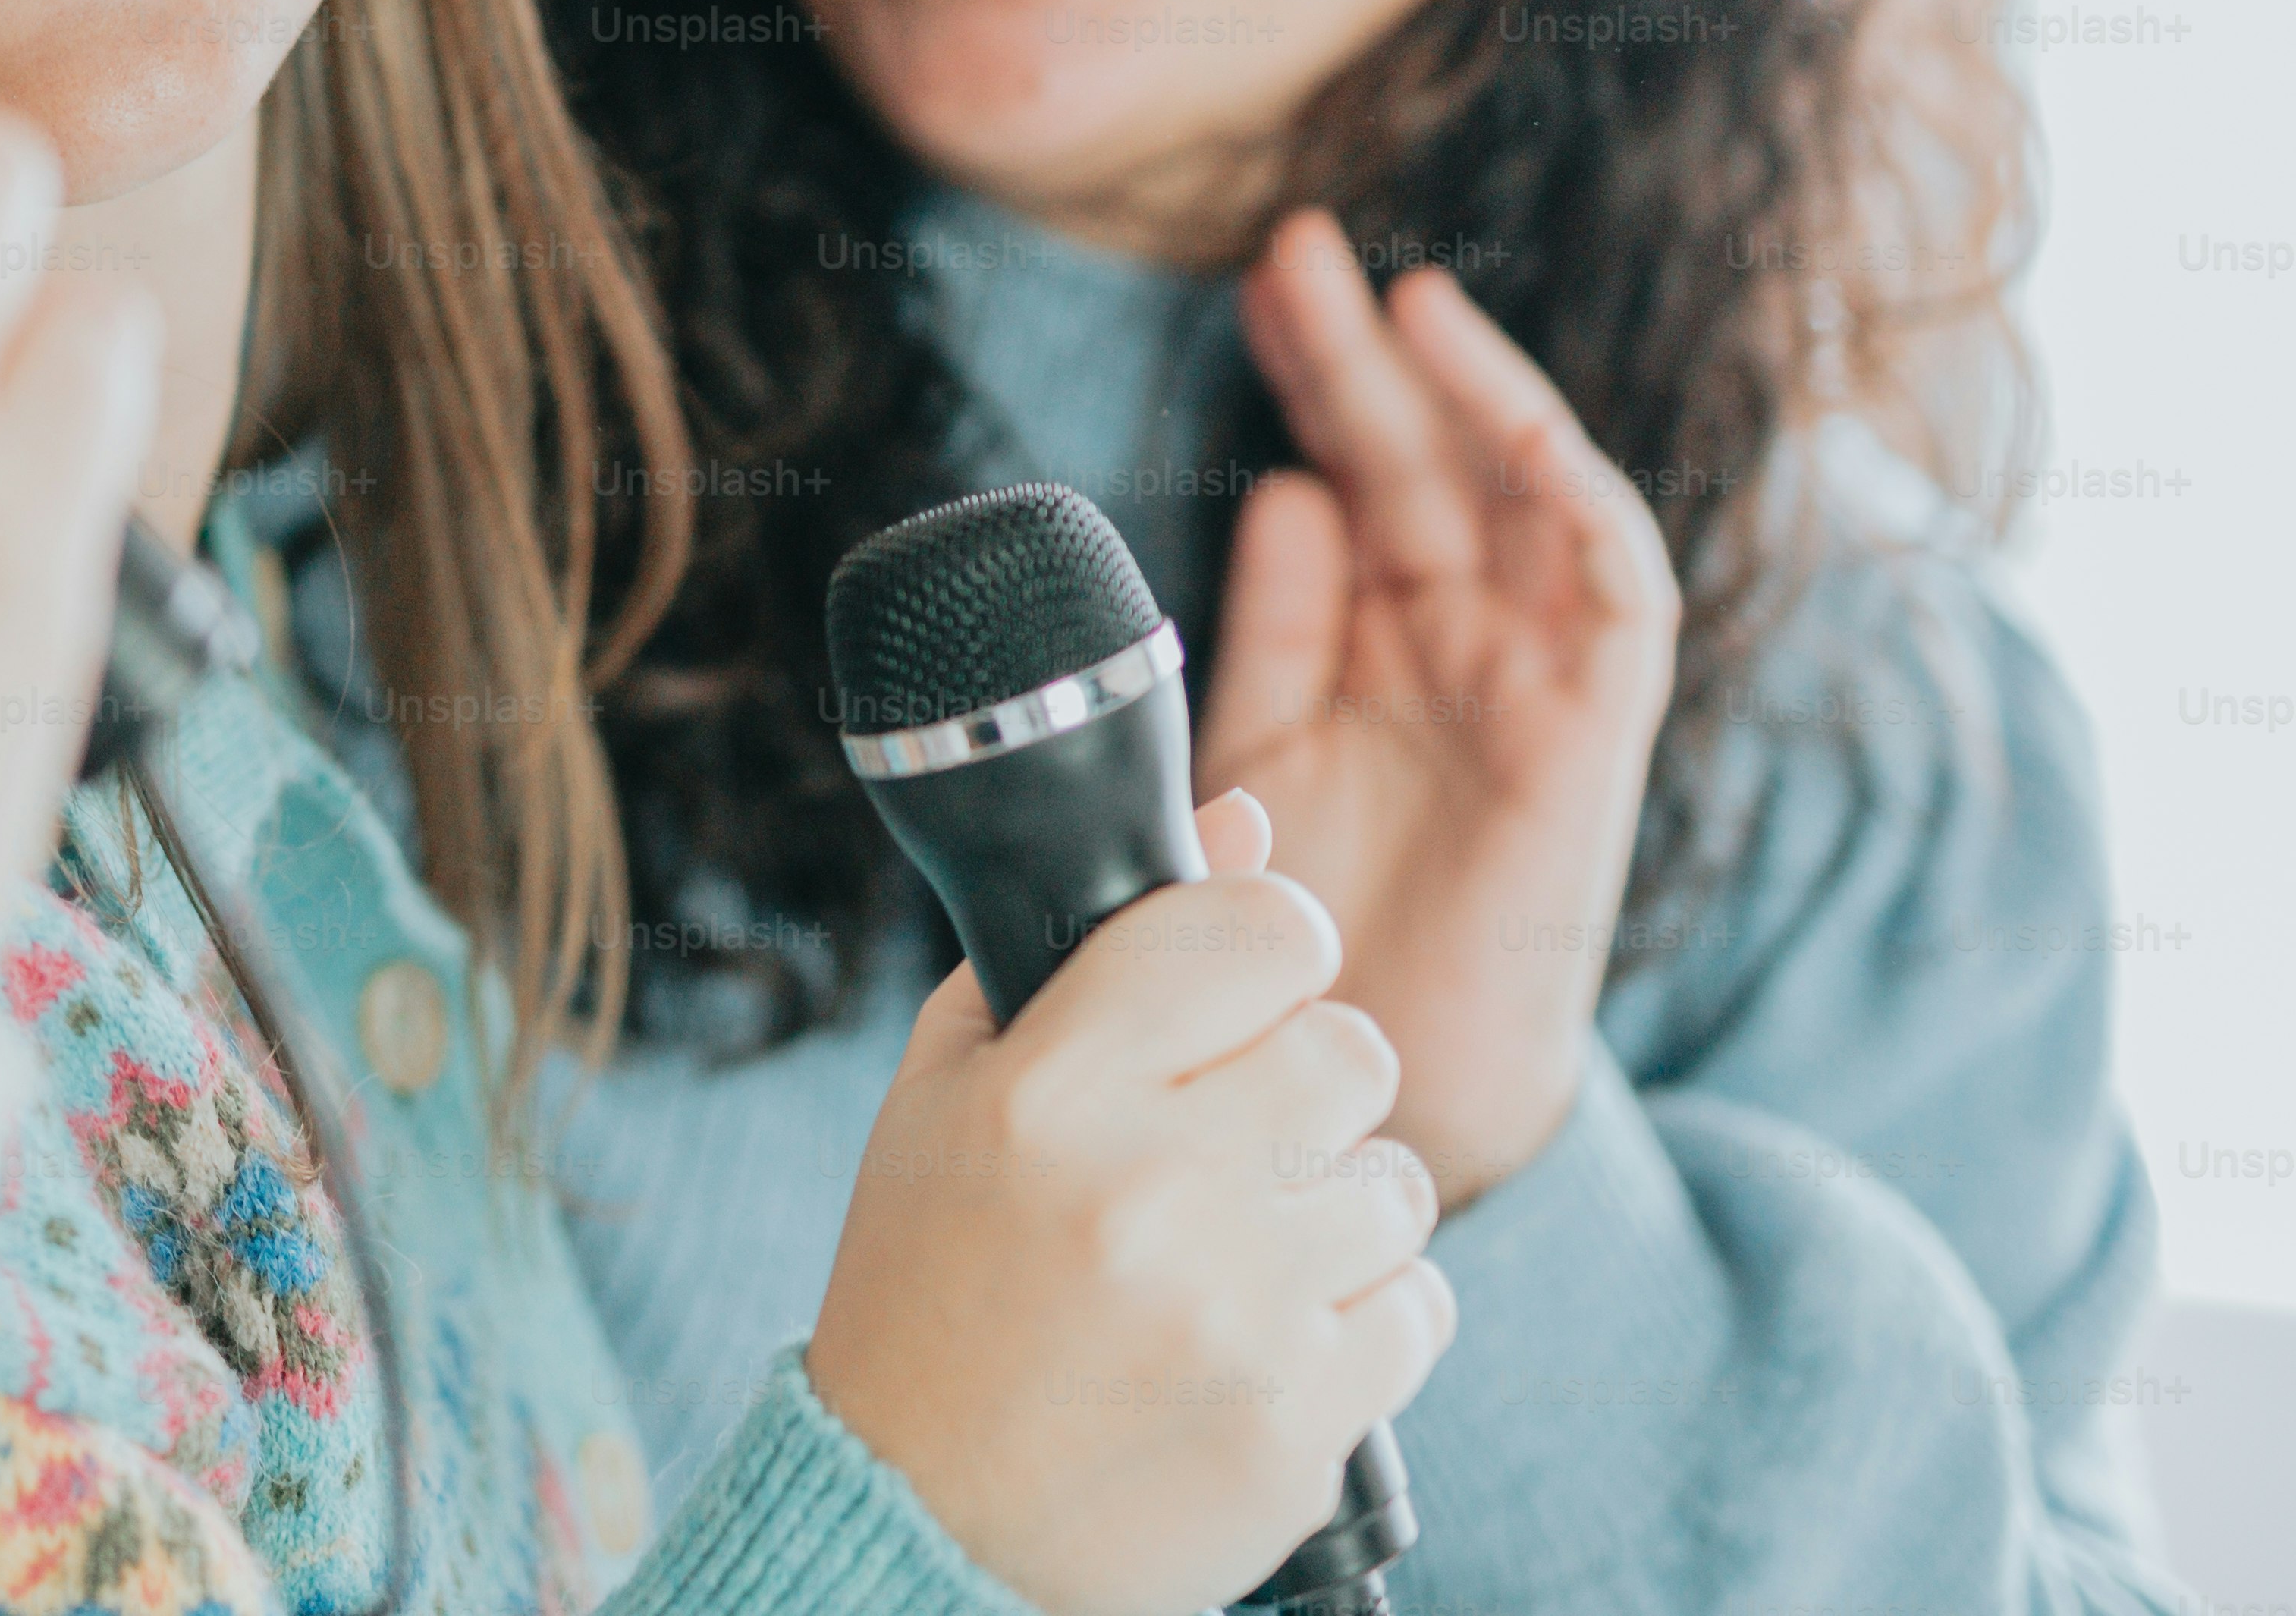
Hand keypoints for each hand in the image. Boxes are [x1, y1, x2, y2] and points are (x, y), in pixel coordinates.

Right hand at [807, 793, 1455, 1615]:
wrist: (917, 1520)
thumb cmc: (931, 1286)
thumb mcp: (954, 1092)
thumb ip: (1091, 949)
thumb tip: (1245, 820)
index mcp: (1048, 1090)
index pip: (1257, 929)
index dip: (1270, 945)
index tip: (1247, 986)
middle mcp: (1149, 1188)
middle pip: (1351, 1047)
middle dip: (1306, 1083)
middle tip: (1232, 1138)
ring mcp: (1238, 1310)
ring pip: (1399, 1181)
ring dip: (1336, 1207)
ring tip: (1235, 1253)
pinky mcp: (1303, 1420)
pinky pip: (1422, 1307)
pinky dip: (1362, 1317)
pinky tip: (1264, 1333)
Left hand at [1196, 209, 1682, 1204]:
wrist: (1363, 1084)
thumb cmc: (1297, 930)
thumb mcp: (1251, 753)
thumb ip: (1265, 630)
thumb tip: (1279, 492)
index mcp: (1361, 643)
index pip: (1340, 477)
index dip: (1307, 380)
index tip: (1246, 291)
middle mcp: (1452, 644)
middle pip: (1417, 462)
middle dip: (1363, 353)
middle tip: (1296, 246)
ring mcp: (1528, 681)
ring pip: (1519, 499)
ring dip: (1471, 394)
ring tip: (1403, 297)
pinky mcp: (1592, 737)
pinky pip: (1614, 599)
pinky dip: (1578, 507)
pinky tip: (1519, 435)